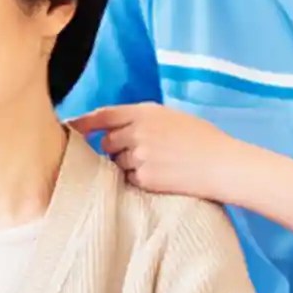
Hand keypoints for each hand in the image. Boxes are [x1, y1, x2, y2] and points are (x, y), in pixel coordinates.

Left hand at [68, 102, 243, 200]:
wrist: (222, 164)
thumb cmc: (202, 139)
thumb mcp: (172, 117)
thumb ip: (142, 119)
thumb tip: (115, 128)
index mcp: (144, 112)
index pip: (103, 115)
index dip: (84, 122)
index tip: (71, 128)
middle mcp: (137, 132)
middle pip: (108, 142)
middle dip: (116, 149)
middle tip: (141, 153)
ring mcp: (139, 156)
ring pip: (118, 163)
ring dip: (129, 165)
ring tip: (159, 164)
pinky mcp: (144, 178)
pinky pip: (129, 180)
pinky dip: (139, 180)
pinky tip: (161, 177)